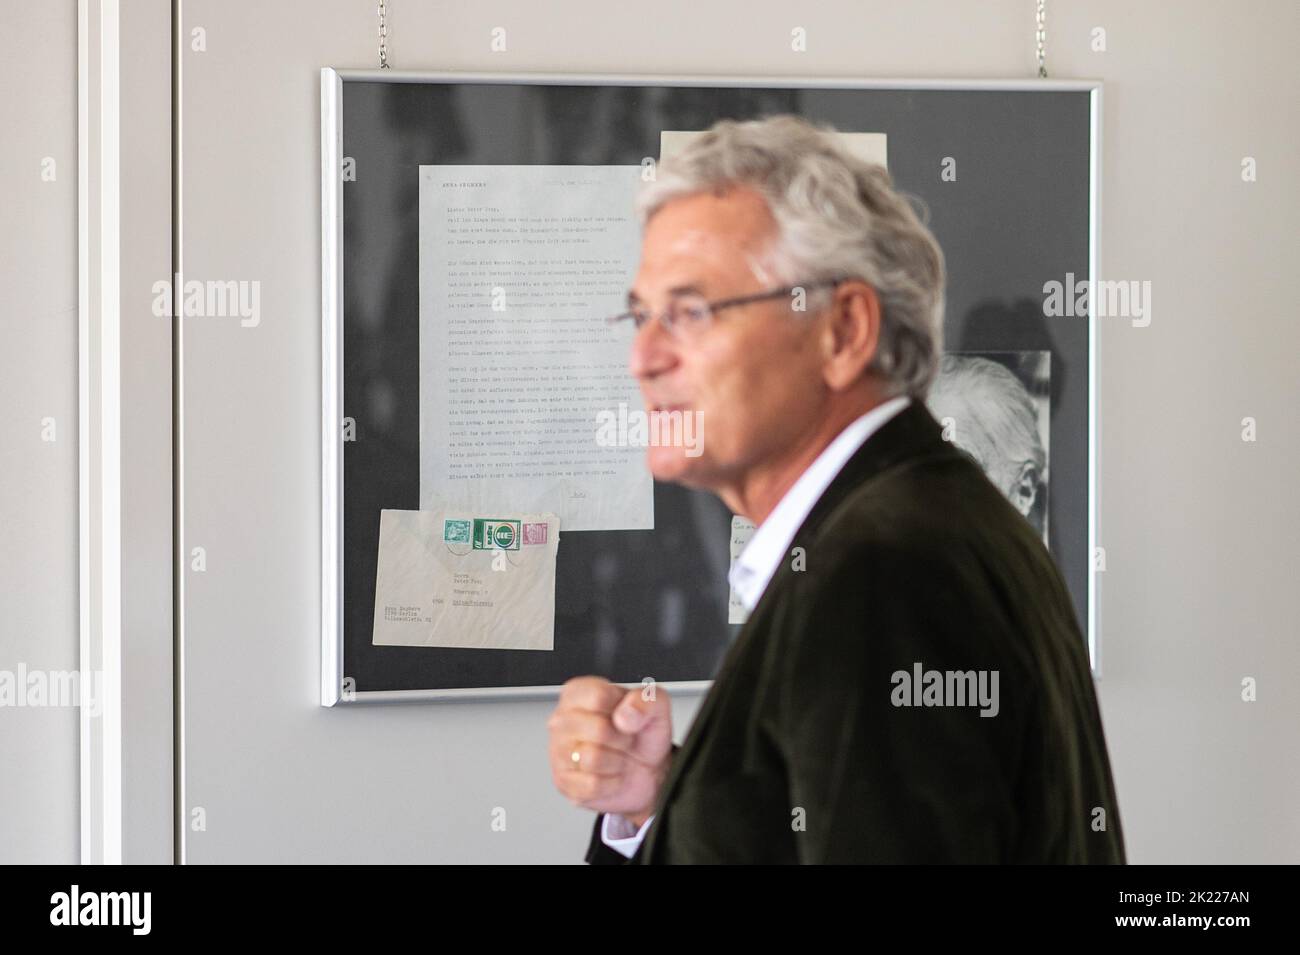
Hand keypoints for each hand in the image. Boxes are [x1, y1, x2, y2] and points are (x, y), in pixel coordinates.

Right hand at [548, 676, 672, 825]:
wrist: (646, 770)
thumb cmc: (641, 734)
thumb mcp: (656, 708)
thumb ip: (645, 700)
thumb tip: (625, 715)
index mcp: (578, 693)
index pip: (598, 696)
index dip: (623, 710)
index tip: (626, 715)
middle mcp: (561, 720)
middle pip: (598, 730)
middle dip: (622, 739)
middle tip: (624, 739)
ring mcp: (558, 752)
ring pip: (593, 759)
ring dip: (617, 762)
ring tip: (616, 756)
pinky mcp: (564, 782)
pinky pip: (593, 785)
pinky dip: (611, 783)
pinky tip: (610, 774)